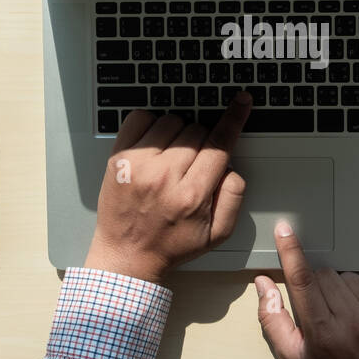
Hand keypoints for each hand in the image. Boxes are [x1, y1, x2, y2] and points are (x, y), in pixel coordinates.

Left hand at [84, 92, 251, 283]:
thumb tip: (232, 167)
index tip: (241, 101)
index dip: (234, 119)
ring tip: (172, 156)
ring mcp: (137, 165)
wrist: (126, 257)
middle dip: (202, 141)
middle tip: (193, 163)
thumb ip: (233, 198)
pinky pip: (140, 119)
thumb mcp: (217, 235)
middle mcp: (164, 177)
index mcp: (192, 196)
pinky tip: (154, 144)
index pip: (219, 145)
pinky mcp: (117, 158)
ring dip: (178, 133)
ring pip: (171, 122)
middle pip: (197, 131)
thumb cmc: (171, 245)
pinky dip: (151, 124)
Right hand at [254, 220, 358, 358]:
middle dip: (317, 287)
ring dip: (341, 290)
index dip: (291, 252)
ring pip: (348, 277)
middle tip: (322, 313)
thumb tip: (262, 283)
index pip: (303, 279)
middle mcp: (353, 320)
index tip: (285, 230)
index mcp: (323, 333)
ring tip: (345, 319)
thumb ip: (273, 320)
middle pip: (324, 275)